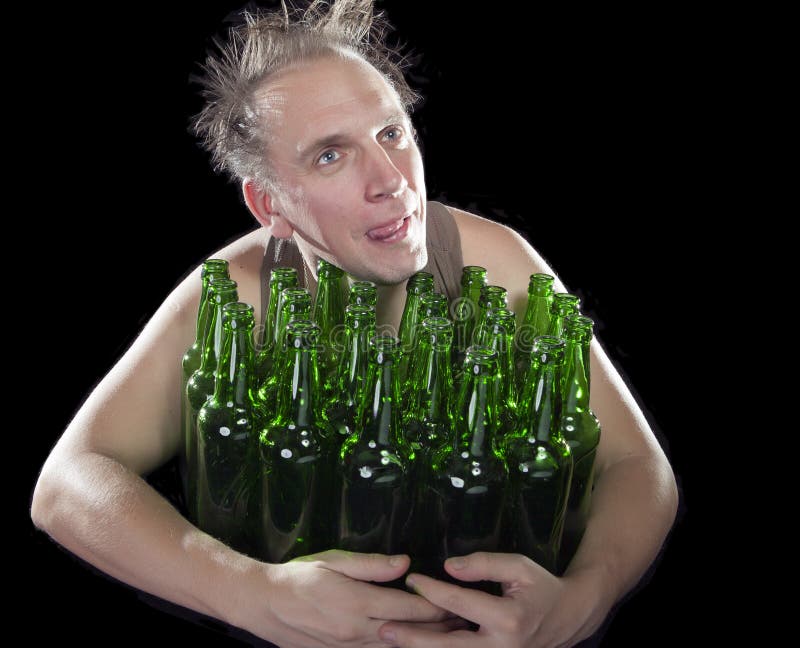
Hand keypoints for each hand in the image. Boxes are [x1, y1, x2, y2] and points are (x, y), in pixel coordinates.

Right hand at [228, 550, 460, 646]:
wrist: (265, 605)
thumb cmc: (300, 576)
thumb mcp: (334, 561)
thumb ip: (372, 565)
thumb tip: (405, 563)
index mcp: (357, 604)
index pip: (408, 607)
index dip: (435, 604)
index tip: (456, 599)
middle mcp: (357, 631)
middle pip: (408, 632)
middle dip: (438, 627)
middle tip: (464, 621)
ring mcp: (350, 647)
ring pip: (396, 647)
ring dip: (423, 641)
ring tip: (449, 635)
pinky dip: (399, 647)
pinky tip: (412, 643)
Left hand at [377, 552, 610, 646]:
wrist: (567, 618)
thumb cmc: (541, 587)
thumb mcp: (519, 566)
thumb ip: (485, 564)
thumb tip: (450, 566)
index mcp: (509, 619)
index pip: (460, 603)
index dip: (433, 591)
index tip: (411, 580)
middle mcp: (500, 647)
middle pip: (449, 645)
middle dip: (414, 638)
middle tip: (384, 628)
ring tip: (389, 641)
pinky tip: (414, 644)